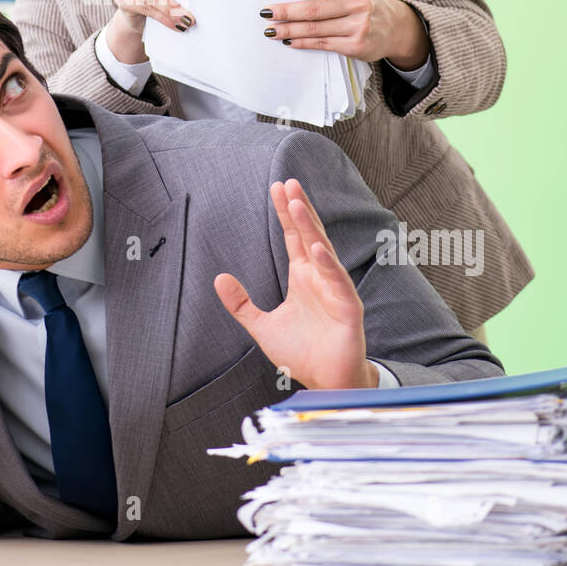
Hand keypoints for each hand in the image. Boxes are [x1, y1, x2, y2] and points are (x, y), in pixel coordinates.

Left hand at [214, 179, 376, 390]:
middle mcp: (320, 278)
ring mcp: (335, 290)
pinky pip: (338, 283)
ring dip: (311, 228)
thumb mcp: (262, 326)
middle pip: (308, 235)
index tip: (278, 187)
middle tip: (288, 183)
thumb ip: (241, 304)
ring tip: (298, 205)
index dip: (286, 213)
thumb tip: (219, 278)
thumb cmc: (302, 352)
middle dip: (298, 209)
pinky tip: (316, 249)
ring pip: (322, 252)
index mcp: (303, 277)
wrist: (326, 382)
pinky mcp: (347, 309)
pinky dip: (328, 266)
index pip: (293, 237)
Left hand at [260, 0, 429, 68]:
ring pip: (315, 29)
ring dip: (289, 30)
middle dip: (287, 11)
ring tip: (271, 29)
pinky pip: (322, 43)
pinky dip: (302, 42)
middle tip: (267, 12)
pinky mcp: (355, 46)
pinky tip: (288, 39)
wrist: (398, 29)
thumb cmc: (369, 3)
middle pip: (316, 8)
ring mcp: (359, 26)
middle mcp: (361, 3)